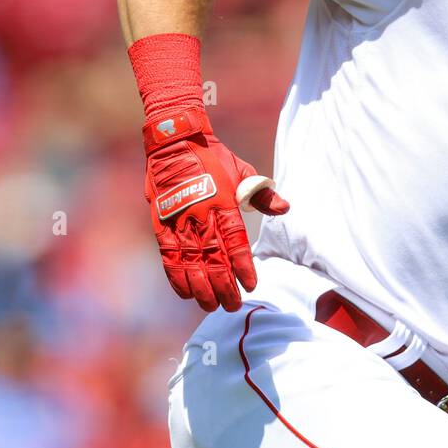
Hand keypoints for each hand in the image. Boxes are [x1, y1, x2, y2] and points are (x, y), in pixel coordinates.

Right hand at [142, 108, 288, 311]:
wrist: (175, 141)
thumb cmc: (213, 157)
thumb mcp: (242, 170)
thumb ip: (262, 194)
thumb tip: (285, 209)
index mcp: (223, 203)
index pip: (235, 243)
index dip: (243, 267)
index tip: (251, 284)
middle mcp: (201, 216)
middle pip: (214, 260)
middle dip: (224, 287)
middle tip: (233, 305)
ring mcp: (179, 222)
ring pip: (191, 264)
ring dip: (201, 288)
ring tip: (212, 305)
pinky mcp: (162, 225)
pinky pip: (169, 257)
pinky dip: (176, 277)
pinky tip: (186, 293)